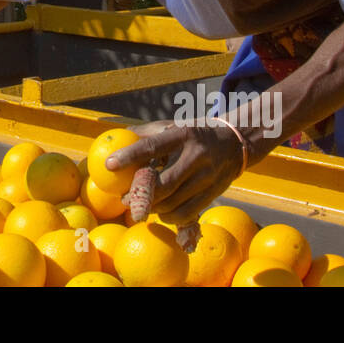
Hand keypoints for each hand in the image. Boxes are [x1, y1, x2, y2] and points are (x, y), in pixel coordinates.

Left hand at [103, 117, 246, 225]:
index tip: (109, 164)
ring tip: (140, 204)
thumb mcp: (173, 126)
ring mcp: (207, 176)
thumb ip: (146, 133)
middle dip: (140, 195)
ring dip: (152, 208)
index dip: (129, 156)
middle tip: (124, 198)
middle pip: (164, 183)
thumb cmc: (193, 135)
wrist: (234, 144)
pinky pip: (187, 213)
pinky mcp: (213, 193)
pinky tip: (161, 211)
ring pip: (174, 202)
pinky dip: (169, 216)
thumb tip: (116, 137)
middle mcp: (197, 156)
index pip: (152, 146)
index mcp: (183, 135)